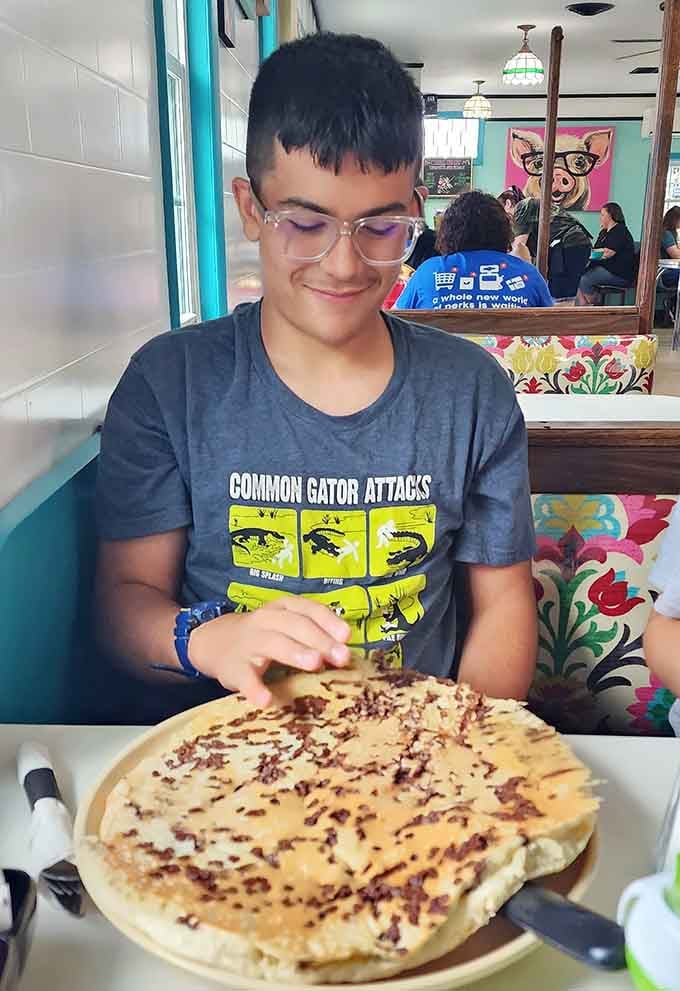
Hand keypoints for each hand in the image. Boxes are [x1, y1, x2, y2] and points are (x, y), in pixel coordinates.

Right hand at [188, 597, 351, 706]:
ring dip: (295, 652)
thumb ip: (314, 635)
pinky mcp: (234, 668)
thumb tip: (348, 653)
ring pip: (273, 643)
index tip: (347, 636)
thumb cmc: (264, 636)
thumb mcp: (286, 626)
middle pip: (295, 625)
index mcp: (283, 609)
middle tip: (341, 657)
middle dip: (320, 640)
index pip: (308, 609)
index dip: (328, 621)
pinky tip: (267, 700)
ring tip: (315, 664)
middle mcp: (266, 621)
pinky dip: (255, 689)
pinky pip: (245, 678)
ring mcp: (249, 644)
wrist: (214, 643)